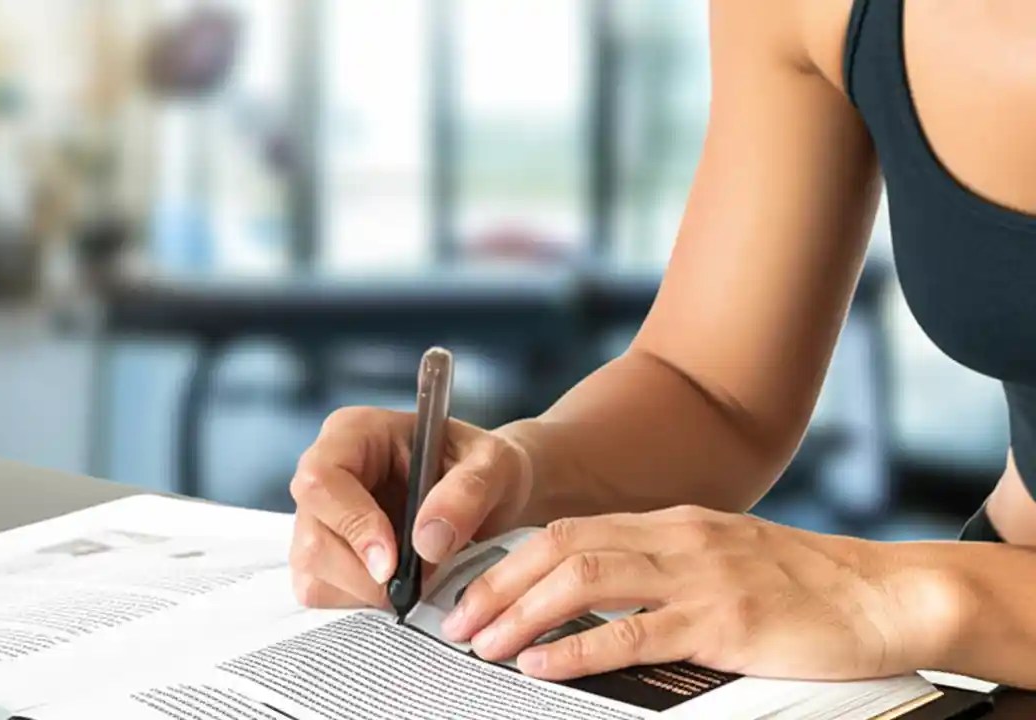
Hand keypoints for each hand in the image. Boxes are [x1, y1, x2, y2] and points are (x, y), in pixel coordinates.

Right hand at [288, 407, 533, 608]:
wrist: (492, 497)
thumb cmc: (485, 469)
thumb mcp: (494, 466)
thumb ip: (467, 492)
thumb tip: (427, 541)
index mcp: (353, 434)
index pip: (321, 480)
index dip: (352, 524)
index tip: (393, 562)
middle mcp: (326, 475)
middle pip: (312, 536)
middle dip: (364, 574)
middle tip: (418, 584)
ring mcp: (320, 519)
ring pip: (312, 571)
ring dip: (366, 592)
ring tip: (417, 582)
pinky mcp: (324, 558)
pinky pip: (322, 593)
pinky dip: (362, 604)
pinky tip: (400, 588)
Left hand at [441, 506, 958, 680]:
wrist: (883, 596)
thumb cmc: (805, 586)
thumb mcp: (724, 560)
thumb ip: (665, 568)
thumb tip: (601, 592)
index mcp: (673, 524)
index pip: (570, 531)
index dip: (512, 560)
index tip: (474, 589)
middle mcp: (676, 538)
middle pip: (562, 548)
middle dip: (499, 584)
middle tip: (456, 619)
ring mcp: (698, 576)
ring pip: (584, 581)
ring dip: (523, 612)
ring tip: (483, 643)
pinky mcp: (723, 622)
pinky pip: (631, 632)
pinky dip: (575, 648)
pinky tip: (541, 664)